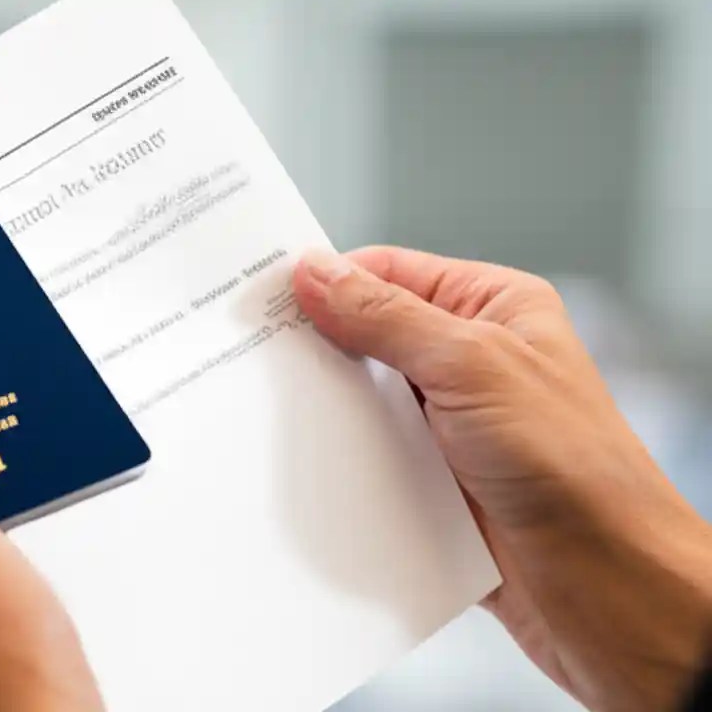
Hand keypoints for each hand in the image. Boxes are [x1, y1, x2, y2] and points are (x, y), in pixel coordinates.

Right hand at [294, 247, 711, 711]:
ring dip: (328, 414)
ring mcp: (453, 426)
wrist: (608, 588)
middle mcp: (472, 362)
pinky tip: (309, 470)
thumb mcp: (471, 366)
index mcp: (493, 309)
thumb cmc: (572, 468)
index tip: (264, 296)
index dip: (328, 280)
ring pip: (364, 404)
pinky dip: (341, 466)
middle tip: (251, 355)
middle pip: (369, 337)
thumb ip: (385, 317)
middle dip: (318, 349)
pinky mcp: (436, 484)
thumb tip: (316, 272)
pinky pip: (370, 462)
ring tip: (270, 414)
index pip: (390, 273)